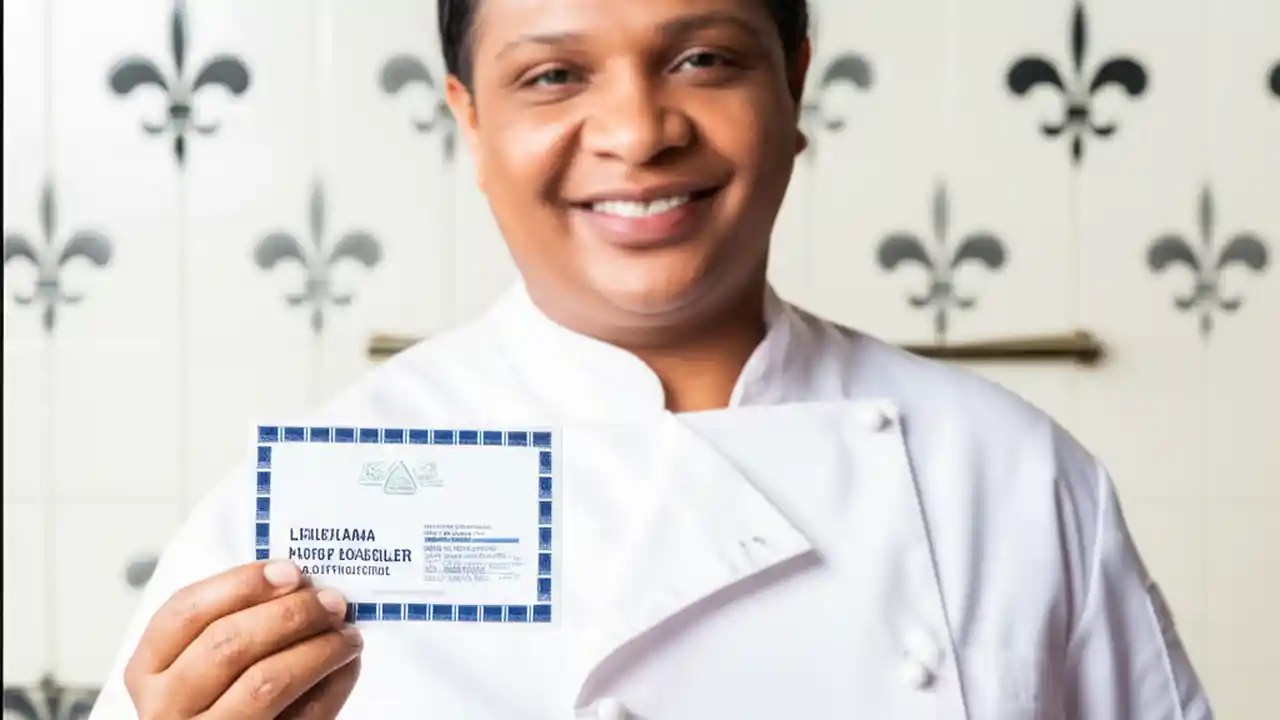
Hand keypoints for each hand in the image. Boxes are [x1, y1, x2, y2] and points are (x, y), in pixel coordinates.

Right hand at [124, 560, 362, 718]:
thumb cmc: (214, 698)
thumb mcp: (200, 659)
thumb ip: (233, 621)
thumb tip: (296, 584)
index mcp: (148, 669)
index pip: (186, 611)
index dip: (241, 584)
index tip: (289, 571)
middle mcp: (166, 706)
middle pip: (229, 644)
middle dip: (290, 614)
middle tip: (331, 601)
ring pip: (265, 683)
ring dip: (318, 649)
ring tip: (346, 634)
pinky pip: (301, 717)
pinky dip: (333, 686)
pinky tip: (347, 665)